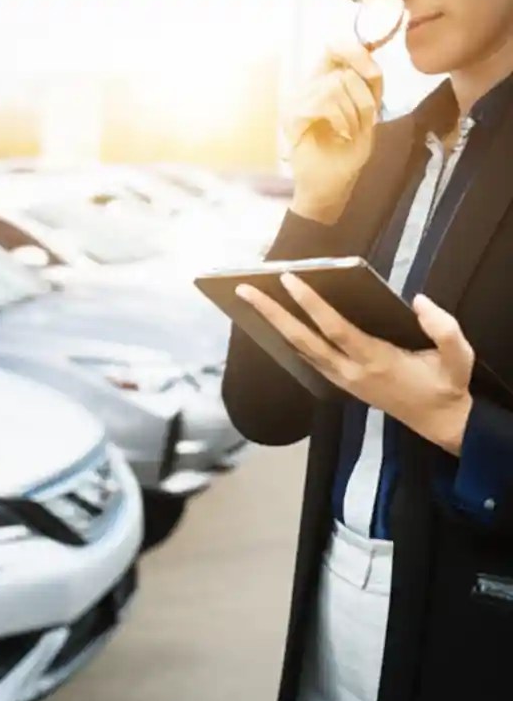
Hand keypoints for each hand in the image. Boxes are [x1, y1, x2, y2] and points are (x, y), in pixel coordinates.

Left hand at [236, 275, 473, 454]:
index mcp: (375, 360)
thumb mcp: (458, 357)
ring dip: (272, 324)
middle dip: (271, 313)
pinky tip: (273, 322)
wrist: (439, 421)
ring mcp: (341, 379)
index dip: (309, 303)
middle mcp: (349, 370)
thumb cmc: (446, 384)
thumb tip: (420, 301)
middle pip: (301, 339)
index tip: (288, 279)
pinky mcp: (340, 382)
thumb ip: (444, 329)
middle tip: (243, 288)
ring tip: (250, 299)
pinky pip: (306, 358)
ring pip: (298, 349)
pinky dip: (287, 339)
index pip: (333, 328)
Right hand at [285, 42, 383, 224]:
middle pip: (342, 72)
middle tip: (361, 122)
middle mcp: (307, 88)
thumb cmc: (348, 150)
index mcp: (324, 82)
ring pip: (334, 86)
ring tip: (349, 131)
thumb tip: (369, 52)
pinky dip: (341, 120)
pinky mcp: (292, 118)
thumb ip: (369, 81)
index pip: (335, 50)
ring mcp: (296, 102)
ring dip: (352, 112)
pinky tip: (341, 134)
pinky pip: (323, 103)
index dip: (354, 52)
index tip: (371, 70)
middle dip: (362, 98)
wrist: (331, 184)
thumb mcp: (368, 110)